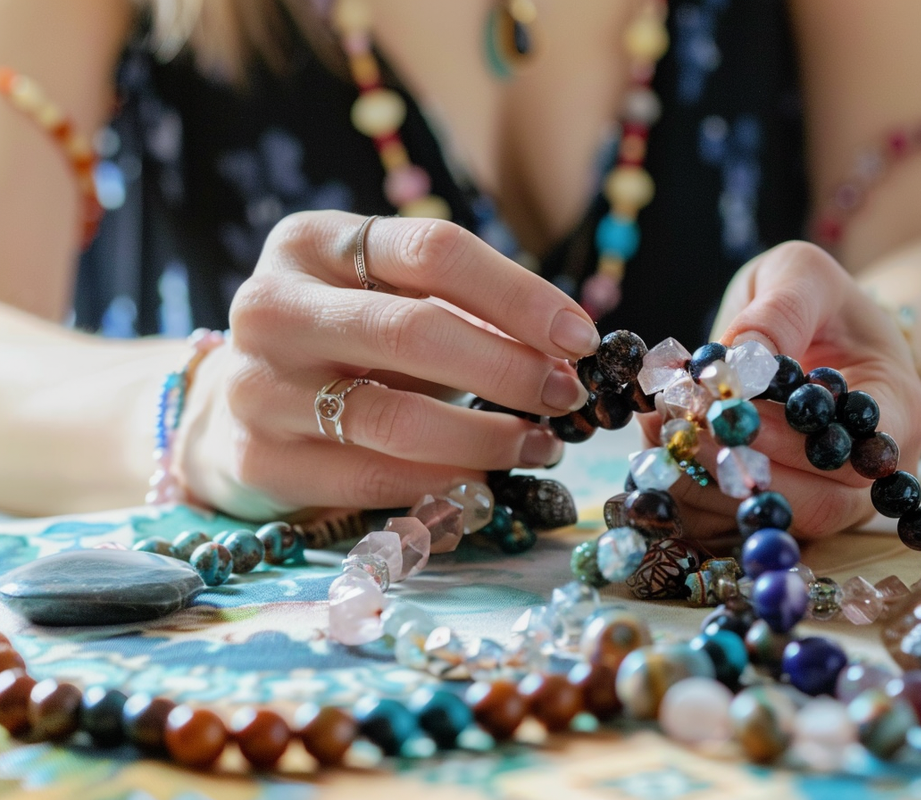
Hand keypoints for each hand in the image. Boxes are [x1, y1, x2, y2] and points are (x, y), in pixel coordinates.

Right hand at [175, 211, 598, 520]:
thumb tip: (568, 349)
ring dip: (486, 437)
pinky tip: (483, 483)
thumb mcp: (388, 299)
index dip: (520, 296)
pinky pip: (369, 477)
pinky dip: (440, 485)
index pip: (435, 251)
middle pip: (415, 330)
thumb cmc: (342, 344)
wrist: (233, 407)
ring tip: (539, 445)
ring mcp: (256, 383)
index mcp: (314, 241)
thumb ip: (463, 310)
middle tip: (567, 397)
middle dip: (510, 369)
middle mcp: (272, 305)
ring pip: (395, 416)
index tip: (582, 338)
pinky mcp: (256, 457)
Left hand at [639, 241, 920, 540]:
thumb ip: (783, 309)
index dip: (793, 443)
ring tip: (661, 433)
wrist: (807, 324)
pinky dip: (687, 498)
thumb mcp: (803, 276)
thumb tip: (745, 356)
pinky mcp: (774, 507)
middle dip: (745, 472)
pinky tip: (655, 452)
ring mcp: (825, 498)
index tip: (734, 412)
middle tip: (685, 430)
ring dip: (707, 488)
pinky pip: (732, 526)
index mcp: (897, 412)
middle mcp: (867, 472)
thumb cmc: (814, 297)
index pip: (855, 453)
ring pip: (770, 520)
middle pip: (818, 505)